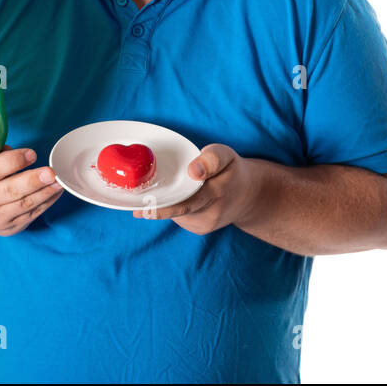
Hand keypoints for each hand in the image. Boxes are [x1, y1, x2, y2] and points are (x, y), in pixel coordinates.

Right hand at [0, 146, 63, 236]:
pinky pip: (31, 214)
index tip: (32, 154)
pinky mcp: (9, 227)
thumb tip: (21, 153)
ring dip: (45, 192)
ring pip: (24, 205)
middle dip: (34, 181)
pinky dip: (46, 202)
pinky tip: (56, 192)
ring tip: (59, 181)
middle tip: (51, 172)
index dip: (14, 161)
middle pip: (11, 191)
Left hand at [135, 143, 260, 234]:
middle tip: (136, 205)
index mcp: (217, 193)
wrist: (250, 196)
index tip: (142, 208)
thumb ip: (210, 159)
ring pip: (176, 214)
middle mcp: (211, 213)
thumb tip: (192, 171)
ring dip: (166, 204)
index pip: (186, 203)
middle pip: (176, 211)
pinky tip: (179, 197)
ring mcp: (206, 224)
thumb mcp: (226, 156)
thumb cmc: (233, 171)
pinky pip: (179, 217)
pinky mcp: (200, 229)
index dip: (161, 207)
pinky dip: (173, 207)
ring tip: (164, 192)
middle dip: (155, 207)